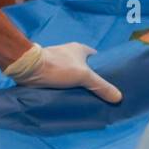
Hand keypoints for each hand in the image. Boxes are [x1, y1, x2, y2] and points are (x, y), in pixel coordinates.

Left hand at [3, 42, 122, 103]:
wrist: (29, 69)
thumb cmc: (58, 67)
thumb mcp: (83, 76)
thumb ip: (100, 86)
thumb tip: (119, 97)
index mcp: (81, 49)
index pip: (98, 59)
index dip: (104, 69)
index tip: (109, 82)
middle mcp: (70, 54)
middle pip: (85, 69)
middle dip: (91, 80)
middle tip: (99, 94)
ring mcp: (59, 63)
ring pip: (73, 76)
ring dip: (78, 86)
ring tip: (87, 99)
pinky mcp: (49, 73)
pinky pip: (62, 82)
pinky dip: (67, 89)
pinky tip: (71, 99)